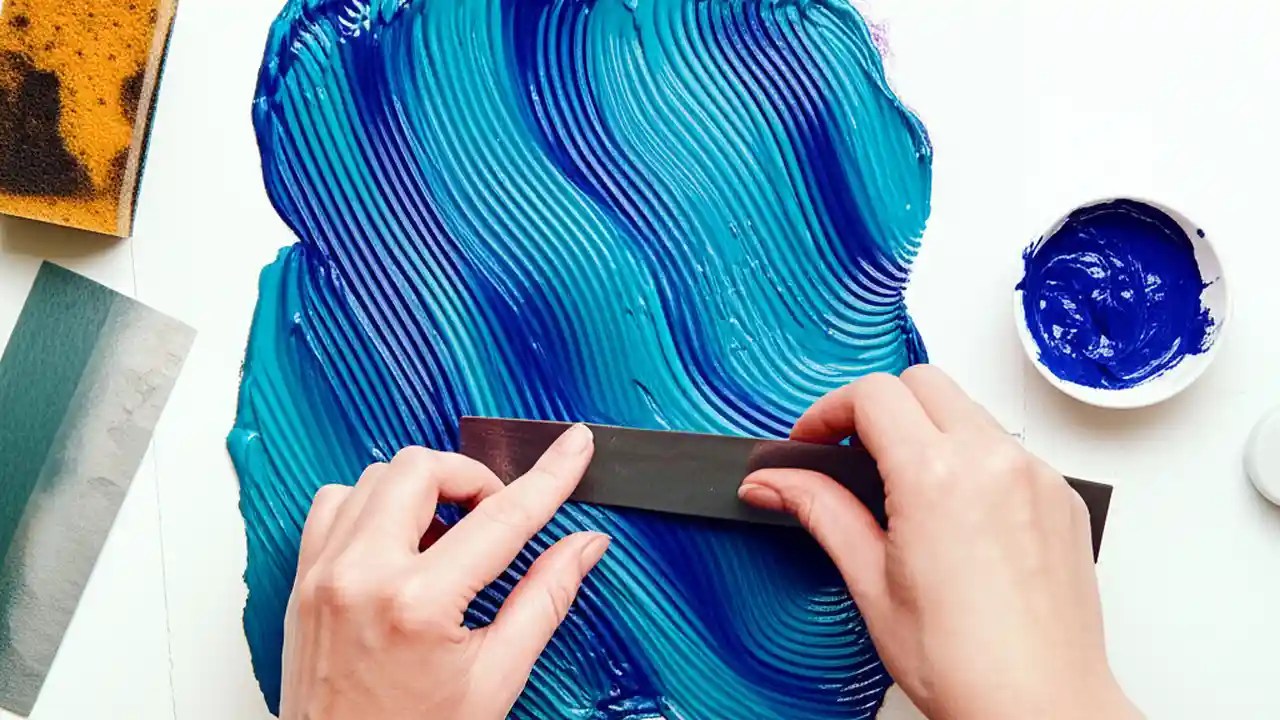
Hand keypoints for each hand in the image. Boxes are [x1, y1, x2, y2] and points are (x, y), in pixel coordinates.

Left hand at [280, 424, 608, 719]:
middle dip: (472, 479)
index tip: (574, 446)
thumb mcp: (496, 679)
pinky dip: (372, 505)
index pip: (501, 518)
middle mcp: (361, 576)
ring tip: (447, 537)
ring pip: (376, 476)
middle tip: (496, 514)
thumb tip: (585, 545)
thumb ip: (544, 599)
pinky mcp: (302, 581)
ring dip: (422, 490)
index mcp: (418, 605)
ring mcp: (323, 574)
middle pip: (423, 468)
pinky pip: (334, 503)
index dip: (548, 477)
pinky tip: (400, 542)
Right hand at [739, 366, 1140, 719]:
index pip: (873, 395)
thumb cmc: (964, 664)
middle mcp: (993, 462)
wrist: (1041, 708)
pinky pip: (1007, 448)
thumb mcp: (870, 583)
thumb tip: (773, 483)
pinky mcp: (1061, 496)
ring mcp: (1036, 476)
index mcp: (936, 476)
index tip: (814, 442)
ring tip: (904, 491)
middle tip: (851, 454)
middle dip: (878, 407)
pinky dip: (973, 459)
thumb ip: (820, 512)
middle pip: (922, 383)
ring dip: (928, 429)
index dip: (829, 411)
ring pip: (969, 410)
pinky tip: (956, 513)